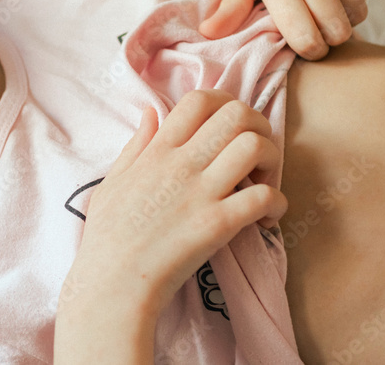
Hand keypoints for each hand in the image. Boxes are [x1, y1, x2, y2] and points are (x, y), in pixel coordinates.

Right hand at [67, 90, 286, 316]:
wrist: (113, 284)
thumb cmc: (107, 236)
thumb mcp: (113, 180)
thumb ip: (136, 144)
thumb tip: (152, 111)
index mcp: (157, 151)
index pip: (198, 100)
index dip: (225, 102)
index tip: (230, 123)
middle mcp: (181, 164)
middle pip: (236, 115)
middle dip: (257, 125)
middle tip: (255, 151)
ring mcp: (201, 193)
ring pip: (254, 147)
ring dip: (271, 160)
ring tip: (262, 180)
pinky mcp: (218, 225)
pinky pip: (264, 196)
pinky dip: (276, 202)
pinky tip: (266, 216)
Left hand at [198, 0, 378, 58]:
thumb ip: (230, 9)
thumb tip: (207, 34)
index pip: (306, 38)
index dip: (312, 50)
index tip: (309, 45)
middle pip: (338, 29)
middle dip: (332, 36)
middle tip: (321, 27)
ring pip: (358, 10)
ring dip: (348, 14)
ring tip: (329, 4)